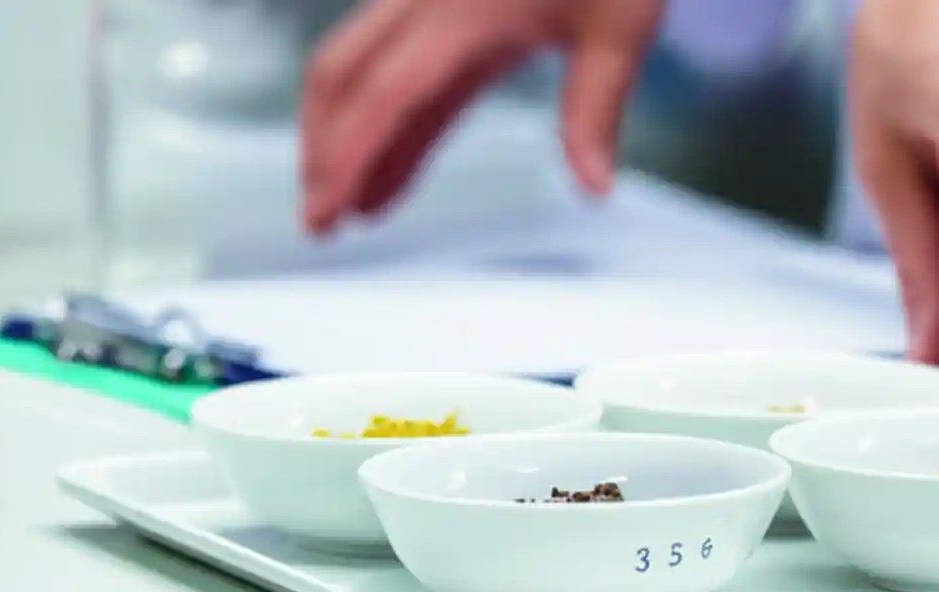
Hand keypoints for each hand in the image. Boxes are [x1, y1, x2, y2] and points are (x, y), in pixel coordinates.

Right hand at [301, 0, 661, 234]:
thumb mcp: (619, 27)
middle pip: (345, 77)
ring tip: (348, 212)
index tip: (327, 213)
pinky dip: (393, 127)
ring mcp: (433, 6)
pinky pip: (406, 76)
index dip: (348, 155)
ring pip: (362, 74)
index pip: (386, 93)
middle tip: (318, 223)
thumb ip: (596, 108)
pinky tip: (390, 175)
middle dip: (321, 149)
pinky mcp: (452, 15)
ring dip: (346, 140)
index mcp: (463, 11)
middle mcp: (430, 3)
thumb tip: (595, 187)